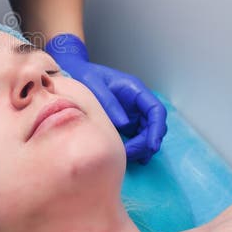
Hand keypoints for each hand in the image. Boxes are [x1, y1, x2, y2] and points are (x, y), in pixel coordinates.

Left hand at [45, 34, 166, 163]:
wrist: (75, 73)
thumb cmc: (85, 75)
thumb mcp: (94, 85)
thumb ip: (109, 102)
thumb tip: (124, 124)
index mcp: (134, 89)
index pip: (156, 110)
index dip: (157, 128)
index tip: (151, 145)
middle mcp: (137, 102)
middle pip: (154, 125)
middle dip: (147, 142)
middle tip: (132, 155)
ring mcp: (133, 112)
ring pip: (147, 132)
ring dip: (142, 147)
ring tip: (129, 158)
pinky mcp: (126, 121)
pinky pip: (136, 136)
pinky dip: (135, 146)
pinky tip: (127, 155)